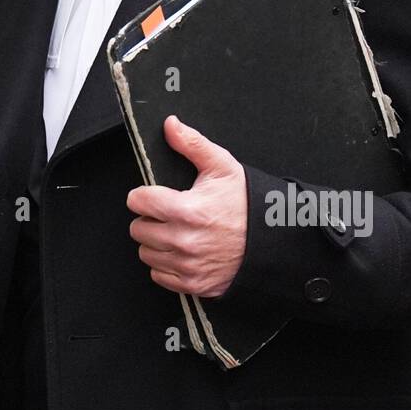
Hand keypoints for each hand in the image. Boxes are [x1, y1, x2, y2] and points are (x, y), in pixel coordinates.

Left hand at [126, 115, 247, 297]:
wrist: (273, 241)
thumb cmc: (247, 204)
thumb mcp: (223, 167)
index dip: (143, 195)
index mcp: (187, 210)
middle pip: (138, 229)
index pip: (138, 201)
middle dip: (149, 219)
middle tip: (168, 214)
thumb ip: (192, 144)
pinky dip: (166, 264)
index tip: (152, 195)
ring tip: (176, 231)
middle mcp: (184, 241)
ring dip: (155, 242)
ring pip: (146, 253)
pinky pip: (159, 275)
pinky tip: (182, 251)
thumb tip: (170, 125)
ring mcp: (188, 266)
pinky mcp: (193, 284)